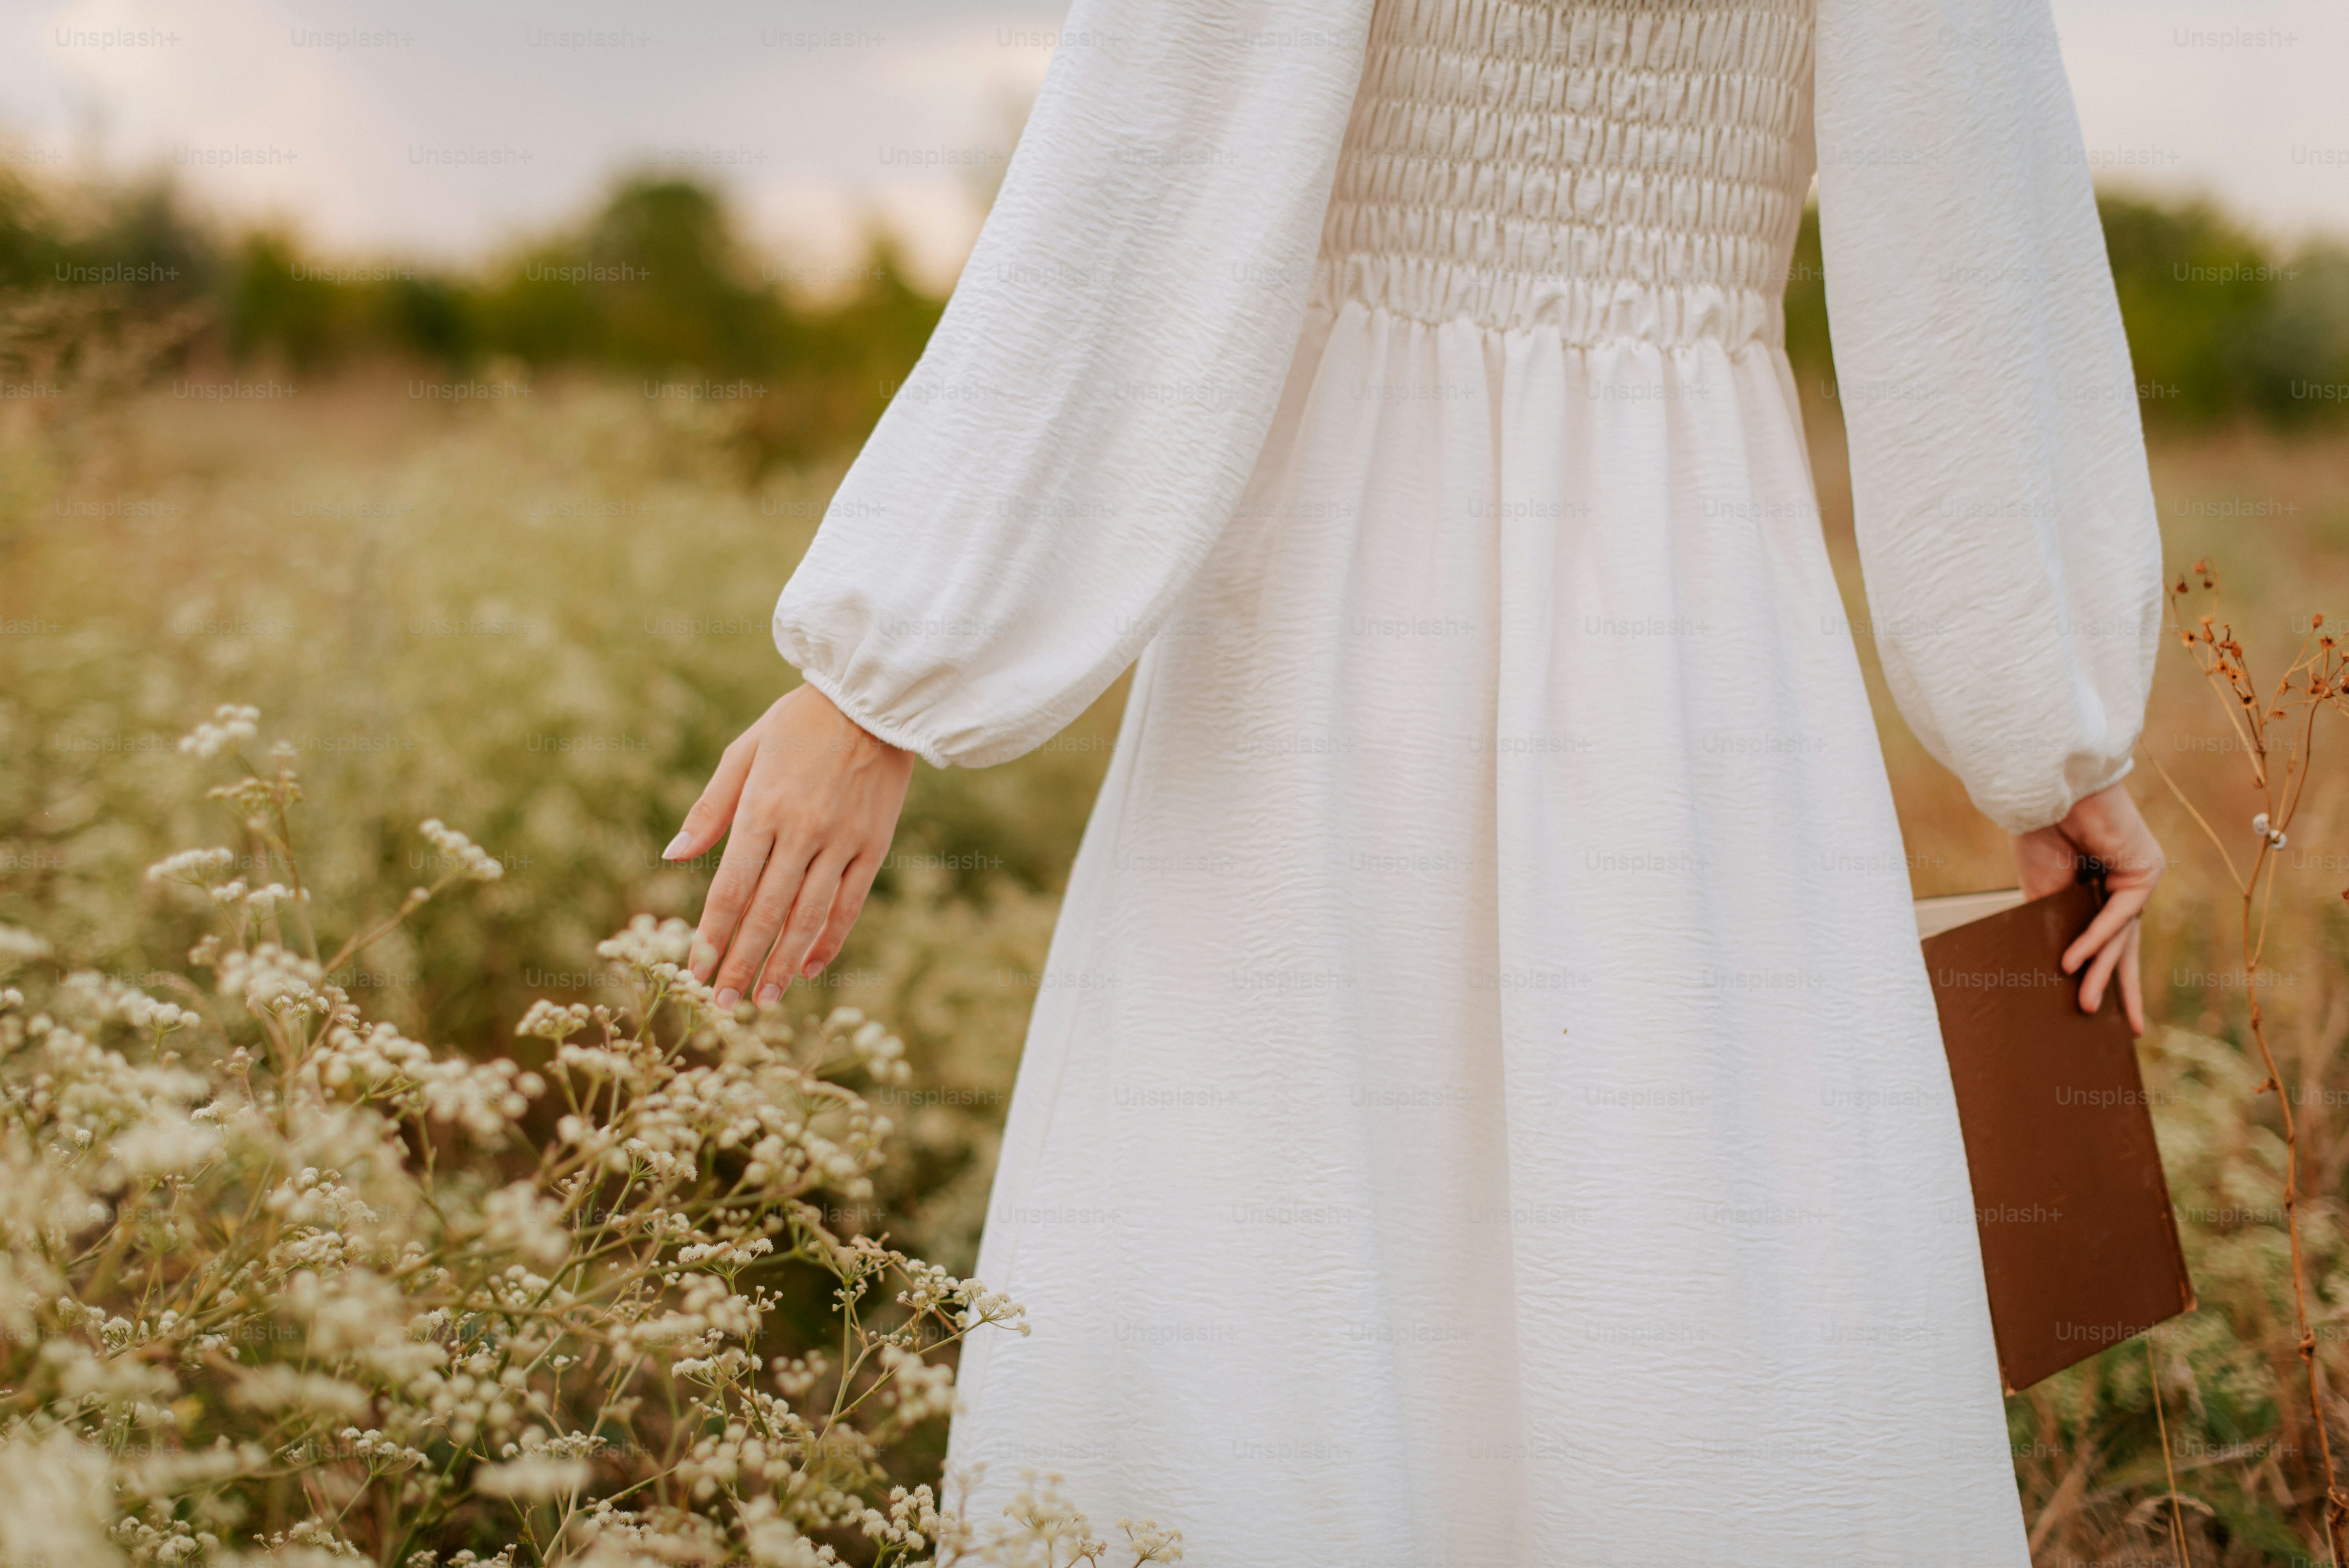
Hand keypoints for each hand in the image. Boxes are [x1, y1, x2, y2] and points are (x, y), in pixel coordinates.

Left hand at [666, 684, 913, 1008]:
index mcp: (762, 808)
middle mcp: (801, 832)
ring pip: (807, 918)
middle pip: (765, 914)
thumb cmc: (799, 721)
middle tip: (722, 1006)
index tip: (695, 971)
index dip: (712, 936)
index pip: (730, 889)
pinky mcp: (872, 846)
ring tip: (764, 1000)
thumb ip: (710, 808)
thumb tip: (673, 856)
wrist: (873, 698)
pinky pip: (848, 905)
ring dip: (782, 965)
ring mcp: (841, 842)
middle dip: (741, 964)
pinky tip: (809, 968)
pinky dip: (827, 941)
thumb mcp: (745, 751)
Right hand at [2008, 781, 2163, 1035]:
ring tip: (2083, 1005)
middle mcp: (2129, 881)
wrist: (2047, 791)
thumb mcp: (2044, 891)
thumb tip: (2059, 967)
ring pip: (2123, 936)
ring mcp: (2142, 876)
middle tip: (2130, 1028)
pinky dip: (2095, 939)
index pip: (2110, 936)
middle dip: (2123, 986)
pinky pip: (2119, 915)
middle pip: (2127, 944)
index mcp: (2103, 884)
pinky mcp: (2147, 870)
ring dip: (2102, 971)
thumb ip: (2058, 924)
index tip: (2100, 1005)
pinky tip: (2072, 961)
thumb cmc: (2042, 831)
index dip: (2104, 971)